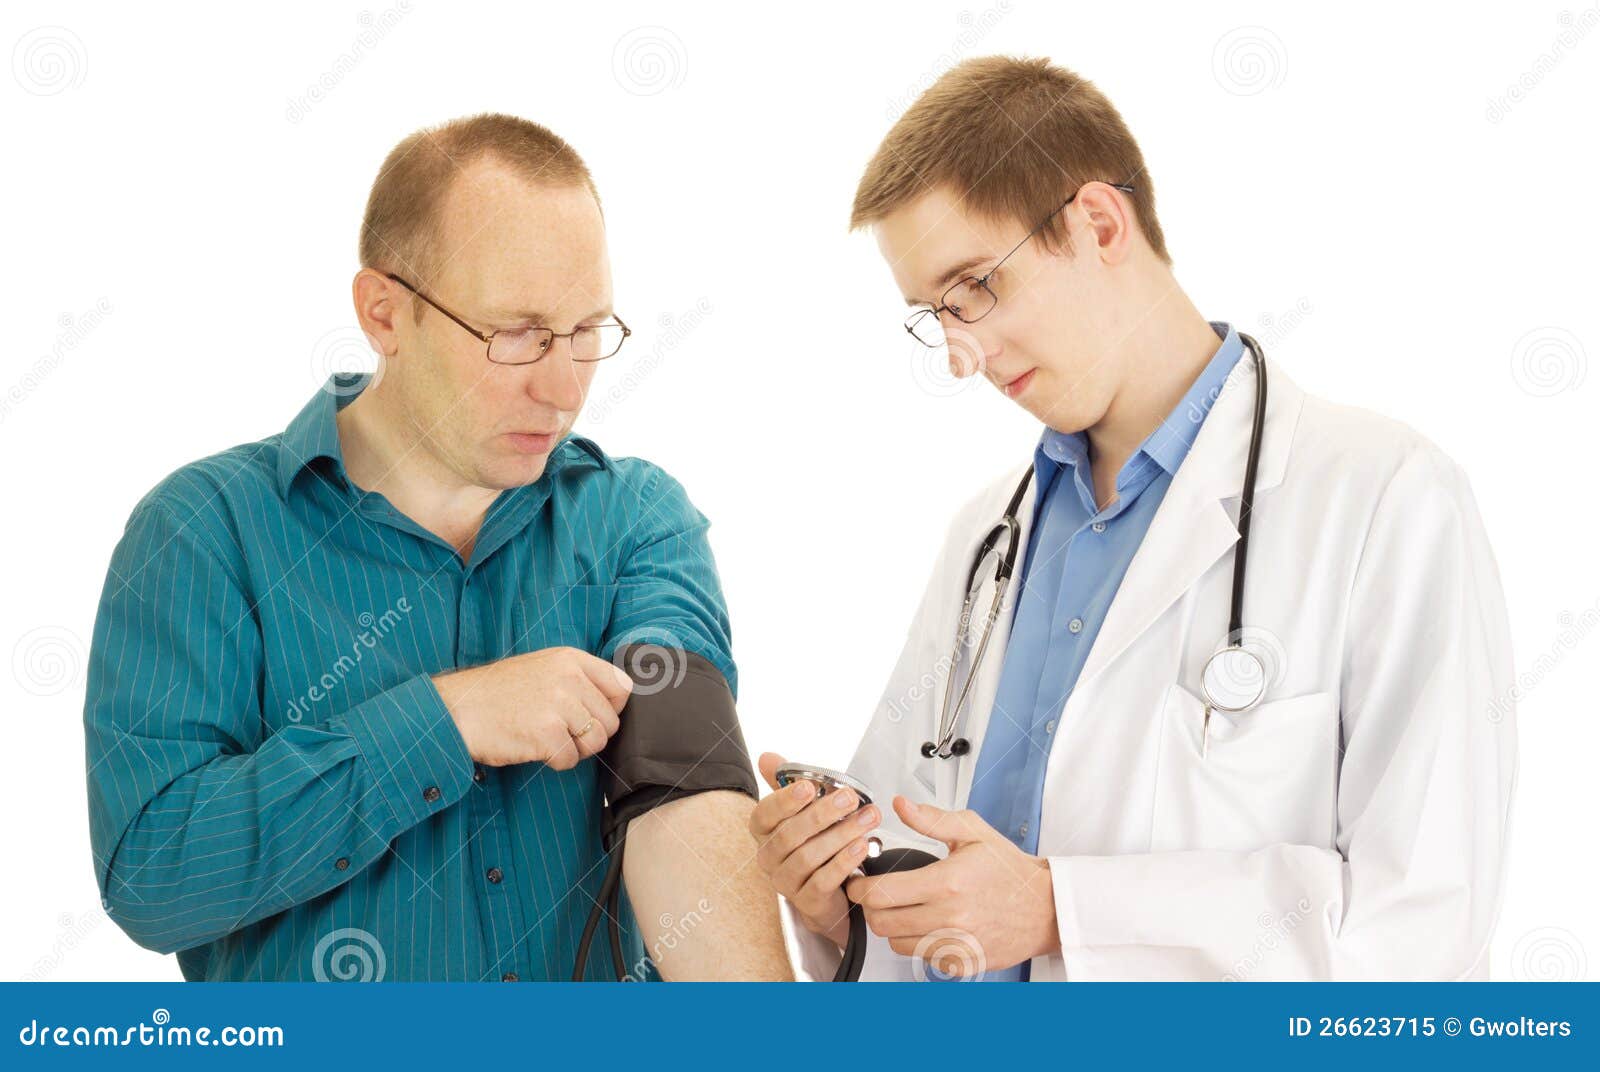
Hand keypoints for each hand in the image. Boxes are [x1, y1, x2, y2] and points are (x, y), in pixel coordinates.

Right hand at [432, 646, 632, 768]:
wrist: (457, 709)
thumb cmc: (497, 693)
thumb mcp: (542, 668)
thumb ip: (578, 678)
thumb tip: (615, 700)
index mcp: (571, 659)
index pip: (622, 686)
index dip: (612, 708)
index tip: (593, 716)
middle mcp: (569, 678)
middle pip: (610, 721)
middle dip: (589, 735)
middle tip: (561, 733)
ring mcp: (559, 705)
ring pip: (596, 743)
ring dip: (575, 750)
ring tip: (549, 740)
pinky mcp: (547, 733)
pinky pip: (571, 760)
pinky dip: (555, 762)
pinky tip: (534, 748)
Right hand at [749, 753, 879, 950]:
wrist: (827, 891)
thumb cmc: (813, 842)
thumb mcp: (801, 810)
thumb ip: (786, 783)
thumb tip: (767, 757)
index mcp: (764, 831)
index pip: (764, 814)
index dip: (785, 800)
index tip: (809, 787)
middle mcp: (769, 857)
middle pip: (790, 835)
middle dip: (822, 814)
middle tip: (850, 799)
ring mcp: (785, 881)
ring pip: (808, 857)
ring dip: (841, 835)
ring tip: (867, 818)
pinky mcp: (807, 901)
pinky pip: (823, 880)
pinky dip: (844, 861)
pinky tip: (862, 845)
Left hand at [844, 796, 1058, 976]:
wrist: (1044, 908)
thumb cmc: (1009, 870)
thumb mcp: (973, 832)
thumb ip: (932, 819)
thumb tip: (900, 805)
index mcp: (947, 882)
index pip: (881, 893)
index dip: (860, 886)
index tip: (858, 880)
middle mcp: (950, 918)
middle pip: (881, 923)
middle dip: (871, 907)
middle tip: (876, 894)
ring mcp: (955, 945)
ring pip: (896, 944)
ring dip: (893, 926)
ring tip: (906, 908)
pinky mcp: (961, 963)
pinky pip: (921, 958)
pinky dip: (918, 943)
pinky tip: (930, 924)